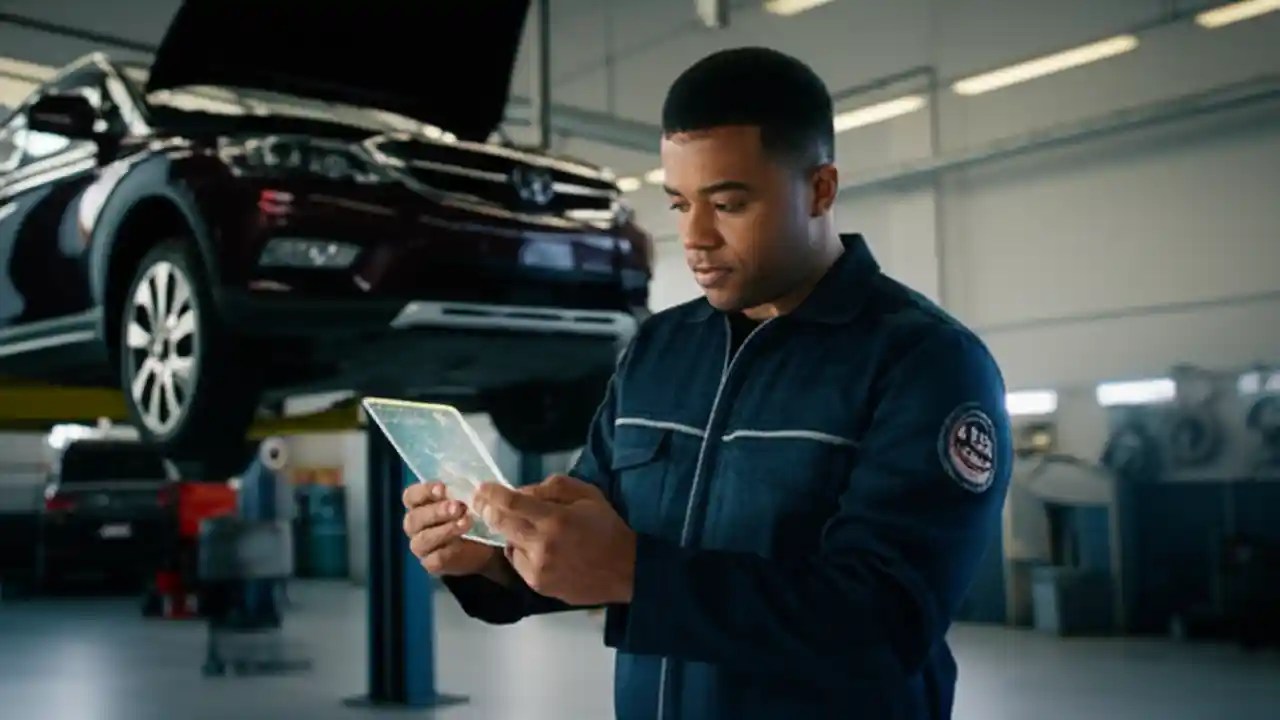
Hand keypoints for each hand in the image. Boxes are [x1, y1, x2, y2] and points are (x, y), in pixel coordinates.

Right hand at [402, 481, 503, 580]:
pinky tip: (462, 544)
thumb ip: (467, 491)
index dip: (424, 491)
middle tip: (458, 507)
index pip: (411, 496)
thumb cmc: (474, 516)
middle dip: (436, 511)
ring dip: (444, 530)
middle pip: (414, 517)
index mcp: (420, 504)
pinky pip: (434, 558)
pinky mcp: (431, 563)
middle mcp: (416, 525)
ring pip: (423, 538)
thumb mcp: (473, 499)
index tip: (443, 488)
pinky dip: (448, 550)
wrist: (487, 547)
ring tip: (466, 523)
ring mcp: (421, 546)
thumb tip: (476, 484)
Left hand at [474, 475, 635, 605]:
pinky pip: (518, 562)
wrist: (626, 570)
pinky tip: (537, 548)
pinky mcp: (538, 585)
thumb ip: (552, 488)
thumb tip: (521, 491)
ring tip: (527, 528)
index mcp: (556, 520)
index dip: (491, 493)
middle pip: (500, 524)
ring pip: (507, 544)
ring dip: (510, 532)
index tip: (482, 488)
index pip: (511, 503)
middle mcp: (542, 545)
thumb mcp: (587, 495)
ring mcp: (538, 569)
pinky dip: (521, 551)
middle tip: (480, 502)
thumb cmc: (607, 527)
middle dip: (487, 510)